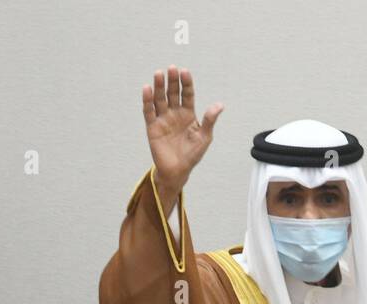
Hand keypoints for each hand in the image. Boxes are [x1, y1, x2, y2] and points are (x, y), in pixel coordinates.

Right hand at [142, 66, 222, 210]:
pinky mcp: (152, 127)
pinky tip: (147, 89)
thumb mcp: (205, 137)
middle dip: (172, 81)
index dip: (186, 83)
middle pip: (172, 93)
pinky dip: (147, 101)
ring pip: (160, 99)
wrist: (177, 171)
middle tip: (171, 68)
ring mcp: (163, 119)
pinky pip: (149, 111)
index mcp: (188, 113)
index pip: (187, 94)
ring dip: (159, 86)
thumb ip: (209, 120)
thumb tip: (219, 105)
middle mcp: (174, 113)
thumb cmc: (192, 155)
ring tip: (158, 74)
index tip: (184, 72)